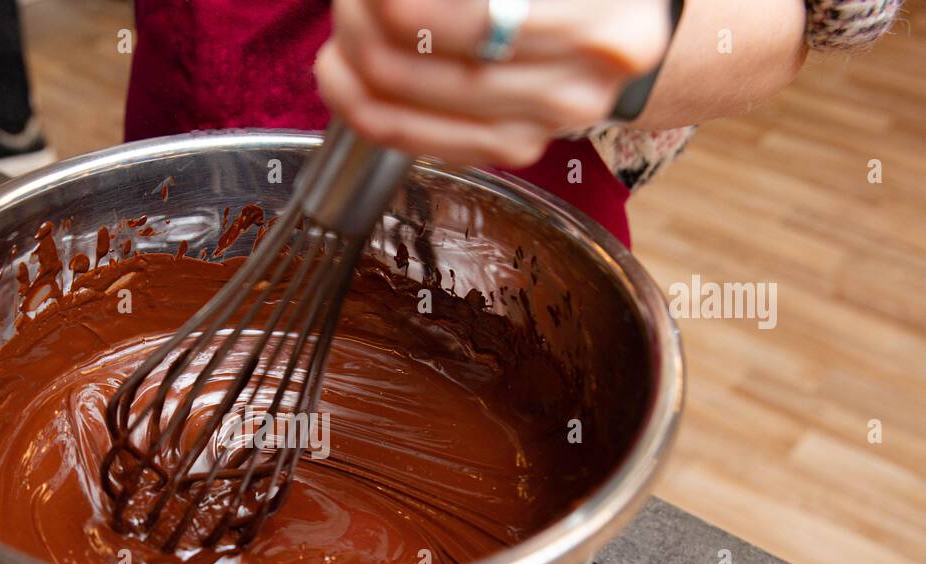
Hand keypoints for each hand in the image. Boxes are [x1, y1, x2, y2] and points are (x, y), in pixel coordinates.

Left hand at [315, 0, 673, 166]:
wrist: (620, 43)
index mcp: (601, 25)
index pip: (481, 19)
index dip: (414, 6)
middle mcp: (576, 88)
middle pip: (438, 60)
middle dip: (369, 21)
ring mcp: (540, 131)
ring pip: (411, 101)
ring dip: (356, 57)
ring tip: (341, 22)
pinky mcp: (508, 154)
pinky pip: (414, 138)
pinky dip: (361, 103)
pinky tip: (339, 72)